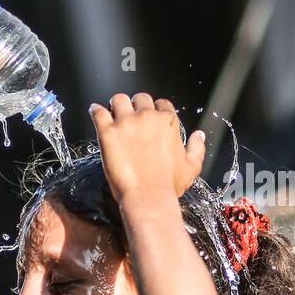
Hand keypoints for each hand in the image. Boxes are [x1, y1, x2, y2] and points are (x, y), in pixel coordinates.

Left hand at [88, 93, 205, 202]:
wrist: (147, 196)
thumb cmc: (168, 184)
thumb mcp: (191, 167)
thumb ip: (197, 148)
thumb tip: (199, 135)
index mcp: (168, 121)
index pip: (161, 104)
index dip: (154, 110)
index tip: (149, 118)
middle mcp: (147, 117)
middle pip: (140, 98)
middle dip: (136, 105)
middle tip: (130, 117)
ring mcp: (126, 123)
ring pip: (119, 100)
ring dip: (116, 105)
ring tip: (112, 113)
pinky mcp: (107, 132)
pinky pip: (98, 112)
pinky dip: (96, 110)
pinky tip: (95, 111)